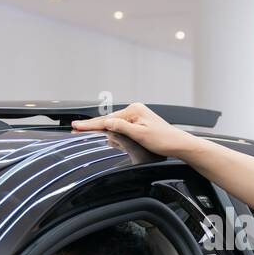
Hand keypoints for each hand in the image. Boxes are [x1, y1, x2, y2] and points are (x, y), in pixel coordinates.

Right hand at [71, 103, 200, 158]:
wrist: (178, 144)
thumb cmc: (163, 140)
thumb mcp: (140, 134)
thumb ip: (121, 127)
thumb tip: (106, 123)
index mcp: (133, 110)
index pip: (107, 119)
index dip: (90, 124)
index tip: (76, 126)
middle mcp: (134, 110)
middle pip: (108, 121)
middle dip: (94, 127)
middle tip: (75, 129)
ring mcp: (136, 117)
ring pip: (114, 126)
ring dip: (105, 132)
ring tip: (88, 133)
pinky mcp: (138, 125)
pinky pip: (121, 128)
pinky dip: (114, 133)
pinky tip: (109, 138)